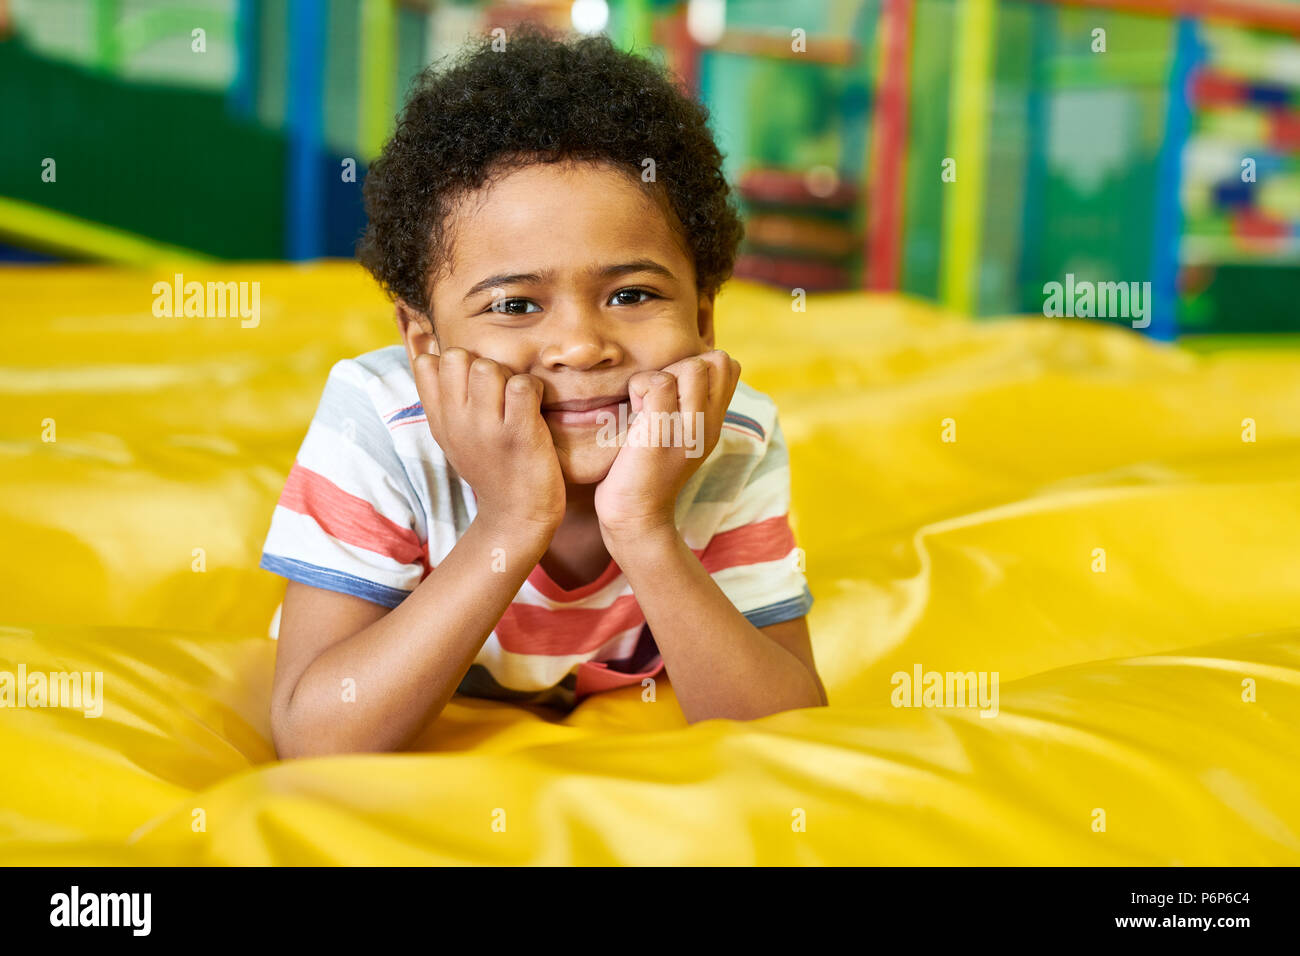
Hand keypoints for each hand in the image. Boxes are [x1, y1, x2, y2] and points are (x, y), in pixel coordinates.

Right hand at [411, 347, 564, 532]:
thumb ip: (441, 397)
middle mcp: (456, 422)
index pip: (426, 364)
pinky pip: (522, 385)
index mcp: (439, 420)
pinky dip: (534, 389)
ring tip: (516, 400)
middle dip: (481, 364)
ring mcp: (486, 428)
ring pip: (488, 367)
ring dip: (508, 375)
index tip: (471, 382)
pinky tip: (534, 408)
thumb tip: (427, 346)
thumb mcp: (453, 435)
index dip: (453, 361)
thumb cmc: (491, 469)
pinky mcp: (518, 434)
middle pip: (457, 356)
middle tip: (499, 391)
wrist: (517, 517)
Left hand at [594, 349, 740, 542]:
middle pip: (714, 360)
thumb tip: (679, 368)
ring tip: (645, 405)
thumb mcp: (678, 436)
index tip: (673, 388)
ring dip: (660, 375)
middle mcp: (710, 425)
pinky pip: (658, 384)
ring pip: (691, 368)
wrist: (636, 517)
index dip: (699, 361)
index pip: (728, 365)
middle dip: (680, 365)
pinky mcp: (661, 435)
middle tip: (657, 397)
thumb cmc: (645, 471)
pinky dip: (639, 387)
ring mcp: (689, 430)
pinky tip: (633, 411)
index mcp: (715, 422)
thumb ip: (687, 406)